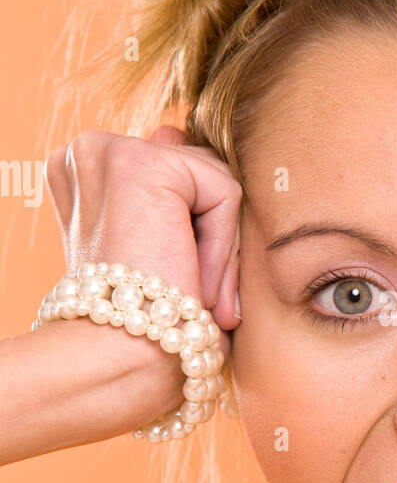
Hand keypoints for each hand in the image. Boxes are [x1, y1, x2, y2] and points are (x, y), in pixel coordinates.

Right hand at [45, 124, 241, 344]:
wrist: (120, 358)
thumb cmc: (145, 316)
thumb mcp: (155, 239)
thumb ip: (168, 181)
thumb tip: (172, 125)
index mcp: (85, 167)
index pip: (181, 172)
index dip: (194, 230)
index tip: (171, 278)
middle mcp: (88, 151)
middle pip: (203, 170)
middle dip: (211, 236)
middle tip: (188, 292)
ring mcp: (110, 151)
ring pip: (218, 181)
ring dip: (219, 247)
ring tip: (188, 290)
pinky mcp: (141, 165)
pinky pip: (225, 192)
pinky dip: (222, 246)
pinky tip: (190, 280)